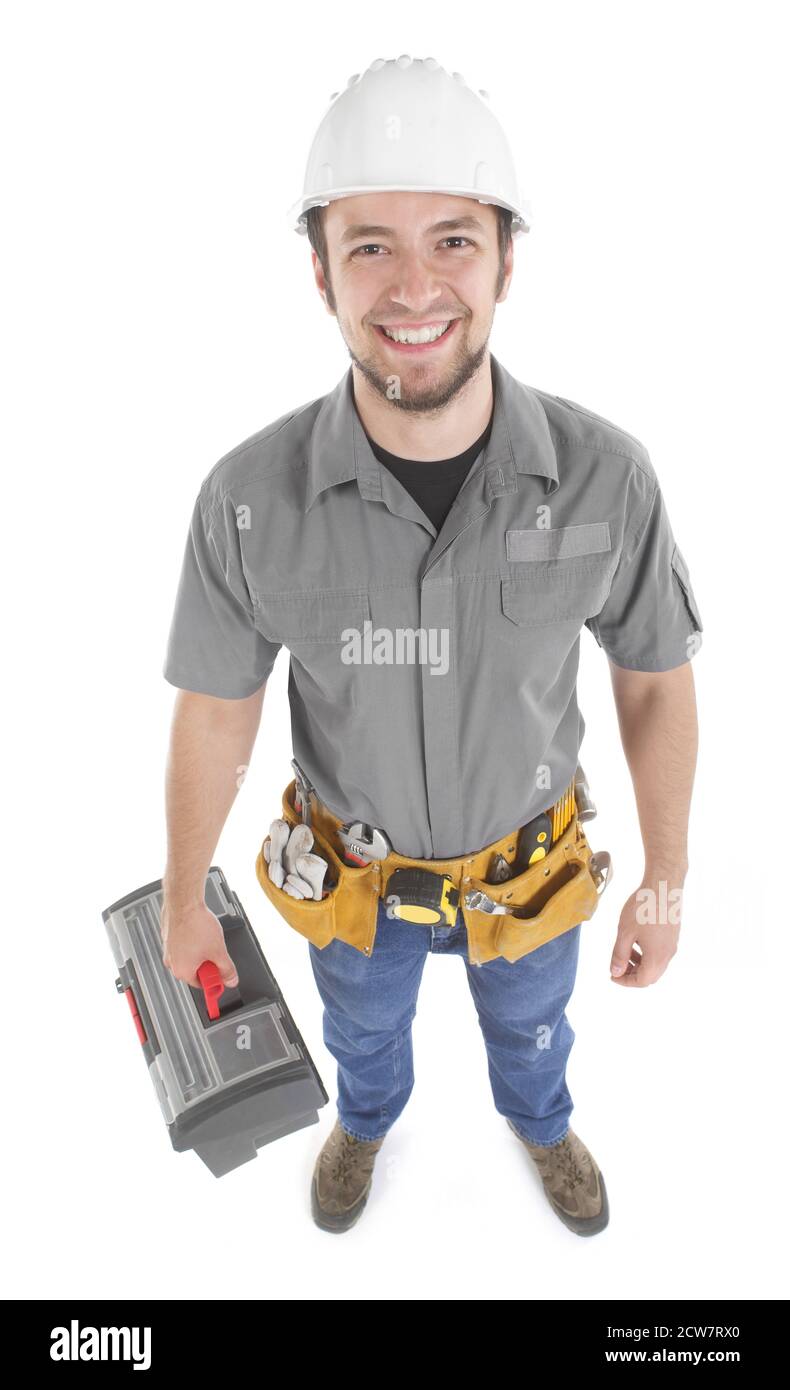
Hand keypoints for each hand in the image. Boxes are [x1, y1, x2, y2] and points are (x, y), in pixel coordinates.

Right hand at [160, 898, 238, 990]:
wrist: (184, 902)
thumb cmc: (196, 925)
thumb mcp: (218, 951)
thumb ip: (227, 969)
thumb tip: (231, 979)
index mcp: (182, 971)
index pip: (201, 984)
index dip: (215, 978)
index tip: (222, 972)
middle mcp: (171, 962)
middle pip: (194, 970)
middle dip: (208, 962)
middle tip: (217, 952)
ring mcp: (168, 949)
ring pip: (189, 956)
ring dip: (201, 951)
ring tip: (208, 938)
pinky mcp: (168, 936)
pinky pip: (183, 945)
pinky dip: (192, 941)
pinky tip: (200, 931)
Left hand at [609, 872, 684, 986]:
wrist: (664, 885)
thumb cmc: (643, 908)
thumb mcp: (625, 932)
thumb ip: (619, 955)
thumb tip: (615, 972)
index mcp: (657, 957)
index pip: (642, 981)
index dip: (625, 981)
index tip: (612, 975)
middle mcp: (668, 954)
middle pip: (651, 975)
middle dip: (632, 974)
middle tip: (617, 966)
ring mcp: (672, 944)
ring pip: (656, 964)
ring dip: (639, 963)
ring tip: (625, 951)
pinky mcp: (673, 934)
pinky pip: (660, 952)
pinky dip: (647, 953)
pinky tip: (636, 939)